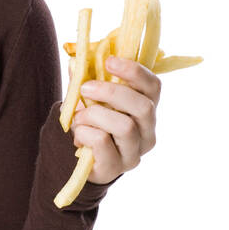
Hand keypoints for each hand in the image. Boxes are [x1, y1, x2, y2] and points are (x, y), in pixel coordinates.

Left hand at [71, 56, 160, 183]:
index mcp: (146, 109)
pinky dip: (85, 133)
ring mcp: (134, 152)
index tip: (109, 61)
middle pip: (143, 107)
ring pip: (125, 126)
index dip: (135, 71)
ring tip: (78, 119)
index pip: (154, 87)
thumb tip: (74, 62)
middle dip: (111, 92)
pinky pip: (103, 143)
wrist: (79, 160)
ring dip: (94, 115)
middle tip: (85, 88)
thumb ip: (85, 80)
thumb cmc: (91, 124)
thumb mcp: (89, 99)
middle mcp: (148, 132)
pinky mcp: (116, 168)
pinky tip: (79, 136)